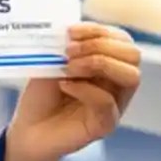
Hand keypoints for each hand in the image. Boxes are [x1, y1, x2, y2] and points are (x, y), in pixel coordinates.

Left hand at [4, 23, 140, 160]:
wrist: (28, 129)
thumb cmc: (41, 95)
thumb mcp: (52, 63)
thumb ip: (67, 47)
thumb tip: (74, 31)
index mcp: (107, 63)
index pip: (122, 40)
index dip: (99, 31)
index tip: (71, 32)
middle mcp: (116, 83)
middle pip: (133, 54)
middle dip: (100, 45)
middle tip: (69, 51)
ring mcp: (114, 104)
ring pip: (132, 76)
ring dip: (99, 63)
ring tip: (68, 68)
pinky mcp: (105, 124)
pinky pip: (107, 102)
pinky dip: (85, 89)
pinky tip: (64, 86)